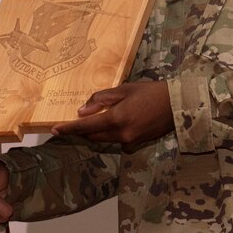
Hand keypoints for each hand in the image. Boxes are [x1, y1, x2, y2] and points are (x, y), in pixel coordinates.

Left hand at [49, 81, 173, 148]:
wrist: (177, 105)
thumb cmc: (150, 92)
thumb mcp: (124, 90)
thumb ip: (101, 100)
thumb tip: (82, 111)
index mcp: (117, 119)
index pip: (86, 127)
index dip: (69, 128)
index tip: (54, 130)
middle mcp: (121, 134)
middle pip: (93, 136)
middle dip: (82, 130)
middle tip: (74, 120)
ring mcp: (130, 141)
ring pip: (104, 139)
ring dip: (96, 131)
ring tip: (94, 119)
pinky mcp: (136, 143)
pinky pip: (116, 139)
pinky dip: (110, 132)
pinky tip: (114, 121)